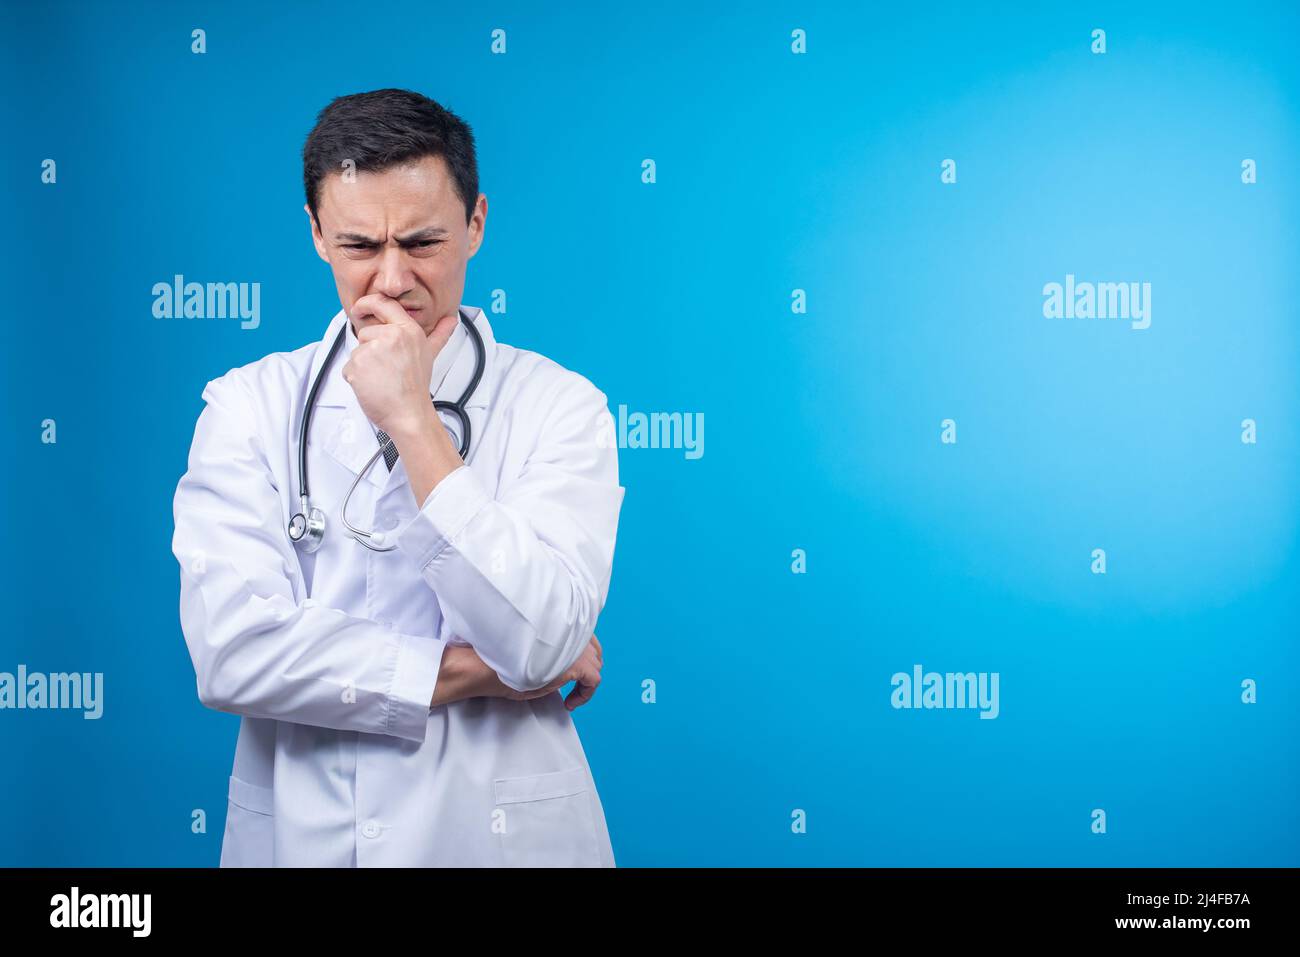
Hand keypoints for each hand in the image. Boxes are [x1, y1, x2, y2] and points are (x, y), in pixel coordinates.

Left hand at [342, 293, 458, 436]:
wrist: (409, 414)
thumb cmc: (416, 388)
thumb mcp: (429, 355)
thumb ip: (439, 334)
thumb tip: (451, 320)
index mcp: (407, 330)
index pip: (383, 303)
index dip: (367, 303)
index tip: (359, 308)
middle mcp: (391, 336)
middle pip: (366, 333)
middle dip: (371, 351)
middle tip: (387, 369)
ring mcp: (372, 350)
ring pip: (357, 352)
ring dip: (364, 367)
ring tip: (381, 379)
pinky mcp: (357, 365)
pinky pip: (348, 367)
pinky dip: (356, 379)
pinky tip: (372, 385)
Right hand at [483, 635, 603, 710]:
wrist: (489, 666)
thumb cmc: (501, 661)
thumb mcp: (531, 652)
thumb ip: (551, 650)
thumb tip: (564, 662)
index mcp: (558, 624)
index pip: (584, 636)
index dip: (581, 655)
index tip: (570, 672)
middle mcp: (570, 632)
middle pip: (593, 650)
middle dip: (587, 668)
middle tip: (574, 685)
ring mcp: (576, 647)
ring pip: (595, 665)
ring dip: (584, 681)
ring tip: (570, 695)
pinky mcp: (577, 665)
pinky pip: (594, 681)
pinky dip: (585, 694)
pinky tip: (570, 702)